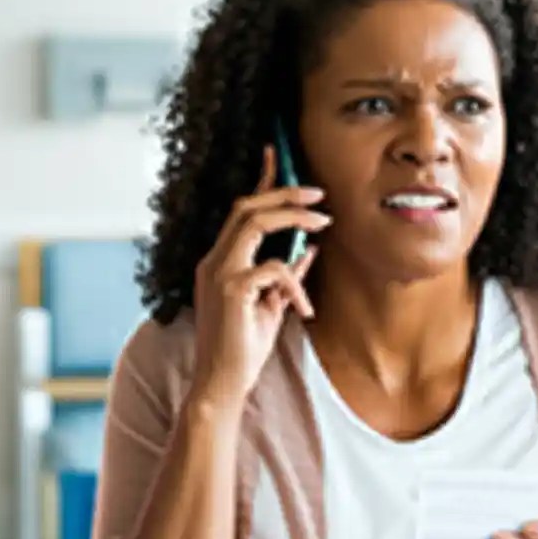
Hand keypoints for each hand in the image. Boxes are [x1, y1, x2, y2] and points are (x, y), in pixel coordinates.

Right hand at [189, 144, 330, 405]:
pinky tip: (306, 308)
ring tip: (324, 221)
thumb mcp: (271, 306)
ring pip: (254, 221)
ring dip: (293, 217)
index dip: (260, 180)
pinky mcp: (231, 289)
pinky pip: (274, 268)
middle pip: (245, 206)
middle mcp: (213, 261)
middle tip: (319, 195)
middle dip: (284, 192)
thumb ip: (286, 276)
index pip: (239, 211)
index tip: (276, 154)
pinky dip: (296, 282)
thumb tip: (312, 250)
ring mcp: (218, 272)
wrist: (221, 384)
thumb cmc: (242, 349)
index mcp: (219, 262)